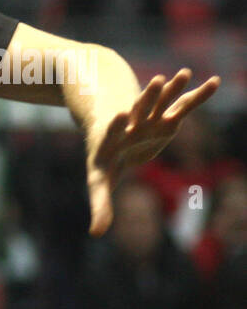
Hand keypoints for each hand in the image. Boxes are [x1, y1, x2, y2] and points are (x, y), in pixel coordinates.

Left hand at [85, 69, 219, 236]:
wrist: (109, 128)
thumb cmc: (103, 158)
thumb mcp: (99, 180)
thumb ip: (100, 205)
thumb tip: (95, 234)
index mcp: (110, 138)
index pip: (111, 130)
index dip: (115, 124)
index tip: (118, 115)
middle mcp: (131, 124)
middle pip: (138, 109)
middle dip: (147, 97)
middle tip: (156, 81)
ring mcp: (150, 118)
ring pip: (161, 101)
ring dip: (172, 89)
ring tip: (183, 73)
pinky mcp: (165, 117)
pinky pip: (183, 104)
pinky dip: (198, 96)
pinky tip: (213, 81)